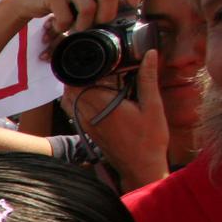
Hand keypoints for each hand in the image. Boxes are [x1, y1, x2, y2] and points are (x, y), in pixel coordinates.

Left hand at [64, 50, 170, 189]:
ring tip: (93, 78)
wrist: (141, 167)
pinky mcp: (87, 132)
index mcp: (103, 105)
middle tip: (94, 66)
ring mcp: (86, 125)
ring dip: (76, 87)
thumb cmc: (149, 139)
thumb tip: (150, 54)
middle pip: (70, 89)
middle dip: (78, 75)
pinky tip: (94, 96)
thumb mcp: (153, 106)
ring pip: (69, 100)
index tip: (93, 58)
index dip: (81, 67)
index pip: (78, 81)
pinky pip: (74, 111)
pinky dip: (78, 100)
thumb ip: (148, 79)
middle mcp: (89, 115)